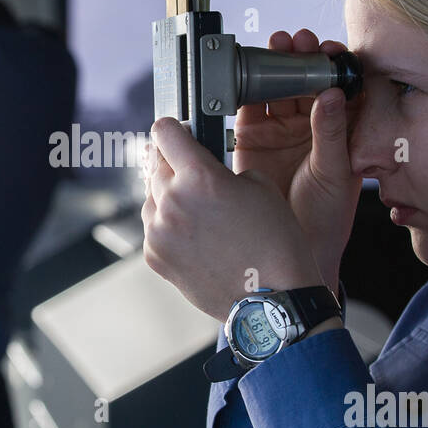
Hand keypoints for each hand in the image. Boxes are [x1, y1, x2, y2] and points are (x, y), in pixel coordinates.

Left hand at [142, 117, 322, 322]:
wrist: (273, 298)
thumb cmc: (274, 243)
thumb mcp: (259, 185)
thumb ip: (222, 167)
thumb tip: (199, 164)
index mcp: (199, 176)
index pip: (164, 132)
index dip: (174, 129)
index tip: (179, 134)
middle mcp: (172, 202)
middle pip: (156, 165)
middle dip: (175, 167)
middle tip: (198, 180)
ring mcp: (158, 232)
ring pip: (152, 198)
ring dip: (170, 198)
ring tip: (202, 216)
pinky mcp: (154, 257)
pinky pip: (153, 229)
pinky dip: (168, 228)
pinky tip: (197, 239)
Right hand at [230, 29, 361, 288]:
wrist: (292, 253)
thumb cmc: (325, 221)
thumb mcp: (336, 174)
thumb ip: (331, 132)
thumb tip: (332, 93)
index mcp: (337, 132)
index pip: (334, 88)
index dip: (331, 65)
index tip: (327, 47)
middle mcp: (308, 129)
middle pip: (301, 83)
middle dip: (298, 58)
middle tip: (295, 40)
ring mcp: (279, 135)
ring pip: (274, 91)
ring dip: (273, 69)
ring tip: (273, 47)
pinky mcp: (250, 145)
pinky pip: (246, 111)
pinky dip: (245, 93)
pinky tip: (247, 77)